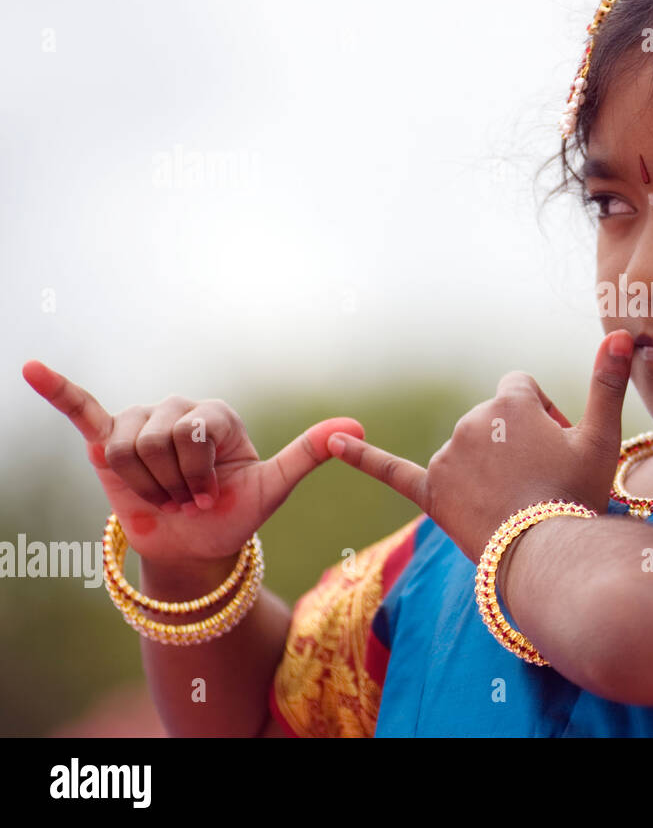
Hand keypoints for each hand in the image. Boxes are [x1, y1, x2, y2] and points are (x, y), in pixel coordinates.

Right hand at [22, 359, 363, 564]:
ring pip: (125, 449)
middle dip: (172, 482)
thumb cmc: (234, 513)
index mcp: (216, 415)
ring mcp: (140, 422)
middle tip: (184, 497)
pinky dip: (57, 390)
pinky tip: (33, 369)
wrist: (193, 544)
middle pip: (158, 440)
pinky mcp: (106, 440)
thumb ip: (309, 453)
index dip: (198, 475)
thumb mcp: (273, 487)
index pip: (194, 434)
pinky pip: (82, 410)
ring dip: (144, 486)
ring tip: (162, 494)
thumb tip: (358, 426)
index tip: (209, 494)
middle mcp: (178, 409)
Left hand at [326, 330, 633, 560]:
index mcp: (509, 402)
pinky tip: (331, 446)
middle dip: (516, 442)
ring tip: (516, 501)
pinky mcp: (431, 493)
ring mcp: (447, 457)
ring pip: (467, 448)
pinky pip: (392, 471)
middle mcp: (471, 421)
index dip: (544, 415)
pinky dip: (361, 458)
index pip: (522, 390)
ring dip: (487, 464)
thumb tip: (622, 335)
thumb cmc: (579, 493)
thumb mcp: (601, 437)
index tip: (560, 446)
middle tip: (544, 481)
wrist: (547, 554)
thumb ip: (607, 382)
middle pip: (494, 418)